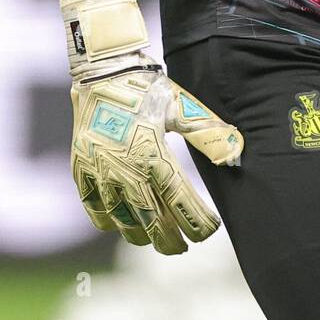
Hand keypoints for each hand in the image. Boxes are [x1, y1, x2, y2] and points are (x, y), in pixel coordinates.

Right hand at [62, 0, 242, 254]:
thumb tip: (238, 154)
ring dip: (139, 234)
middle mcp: (125, 169)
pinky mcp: (81, 169)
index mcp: (154, 155)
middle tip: (182, 248)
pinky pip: (93, 207)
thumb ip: (209, 133)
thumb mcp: (183, 108)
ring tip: (154, 239)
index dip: (197, 223)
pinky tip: (120, 224)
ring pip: (121, 219)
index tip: (209, 232)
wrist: (103, 71)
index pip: (181, 202)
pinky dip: (107, 220)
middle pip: (151, 221)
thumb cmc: (149, 89)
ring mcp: (99, 172)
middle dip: (169, 240)